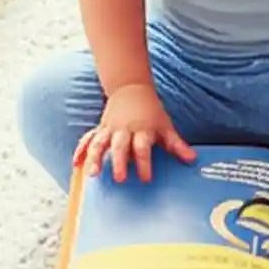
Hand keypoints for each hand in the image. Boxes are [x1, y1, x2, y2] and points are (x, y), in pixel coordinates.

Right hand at [72, 84, 195, 182]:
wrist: (131, 89)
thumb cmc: (151, 112)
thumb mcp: (165, 126)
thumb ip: (176, 145)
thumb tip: (192, 159)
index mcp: (142, 129)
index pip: (143, 147)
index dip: (144, 163)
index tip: (146, 178)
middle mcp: (124, 130)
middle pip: (120, 146)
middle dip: (119, 162)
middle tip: (119, 179)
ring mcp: (109, 129)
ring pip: (100, 143)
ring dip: (95, 158)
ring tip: (92, 174)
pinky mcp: (99, 129)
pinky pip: (88, 139)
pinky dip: (81, 151)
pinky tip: (76, 164)